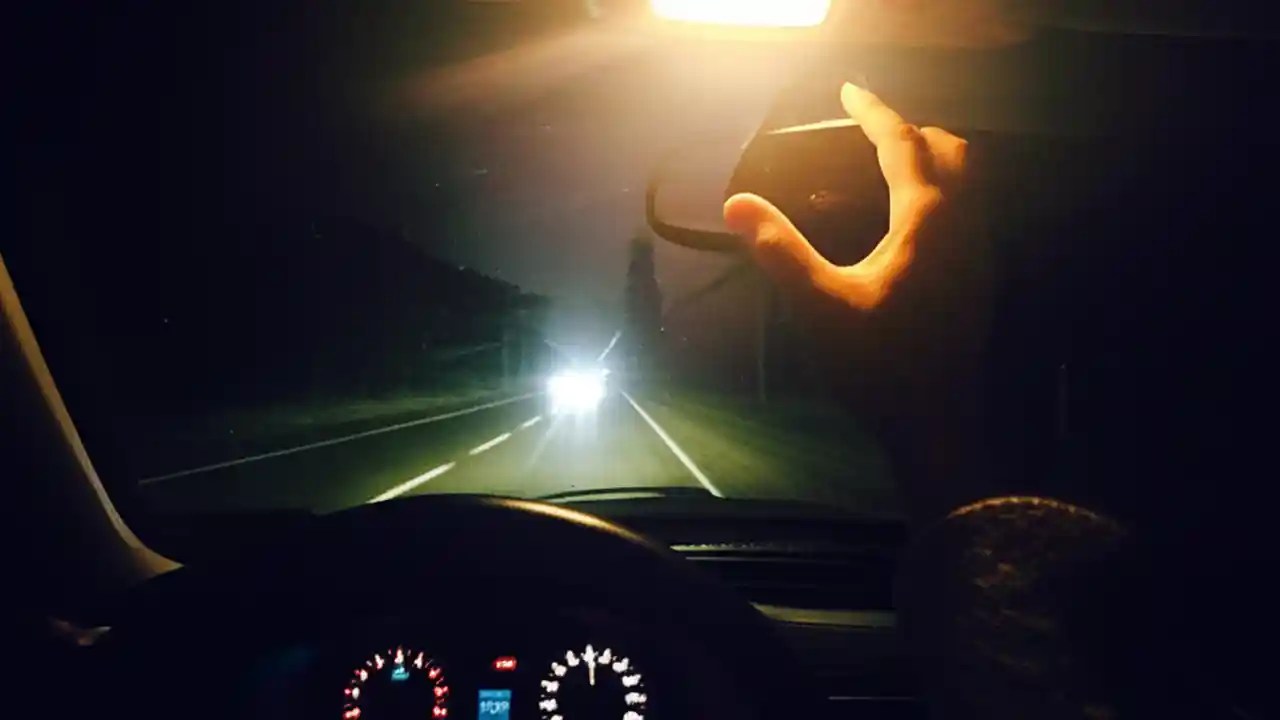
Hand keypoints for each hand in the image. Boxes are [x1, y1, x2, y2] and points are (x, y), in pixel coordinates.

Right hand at [724, 83, 992, 519]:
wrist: (937, 424)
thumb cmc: (879, 366)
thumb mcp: (820, 307)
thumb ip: (780, 251)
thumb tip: (738, 205)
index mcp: (928, 219)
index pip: (903, 143)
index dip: (874, 112)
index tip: (849, 91)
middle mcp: (965, 225)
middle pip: (952, 150)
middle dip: (913, 131)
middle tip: (868, 134)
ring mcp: (979, 253)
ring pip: (969, 181)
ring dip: (932, 162)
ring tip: (884, 173)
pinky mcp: (979, 279)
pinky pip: (968, 212)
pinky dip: (940, 195)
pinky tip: (903, 227)